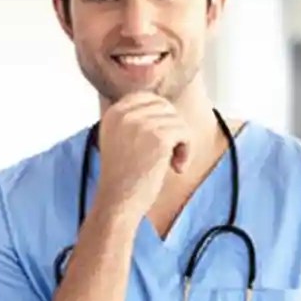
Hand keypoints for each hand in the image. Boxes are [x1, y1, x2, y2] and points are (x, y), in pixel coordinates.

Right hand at [96, 92, 191, 216]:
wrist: (117, 202)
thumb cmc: (122, 177)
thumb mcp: (118, 139)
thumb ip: (133, 119)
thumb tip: (163, 107)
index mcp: (113, 112)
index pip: (148, 99)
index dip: (161, 118)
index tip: (159, 141)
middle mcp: (125, 113)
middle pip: (166, 107)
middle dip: (171, 130)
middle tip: (166, 154)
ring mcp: (141, 123)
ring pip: (178, 121)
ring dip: (180, 143)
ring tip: (168, 163)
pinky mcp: (159, 136)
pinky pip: (186, 133)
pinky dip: (186, 152)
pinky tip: (175, 167)